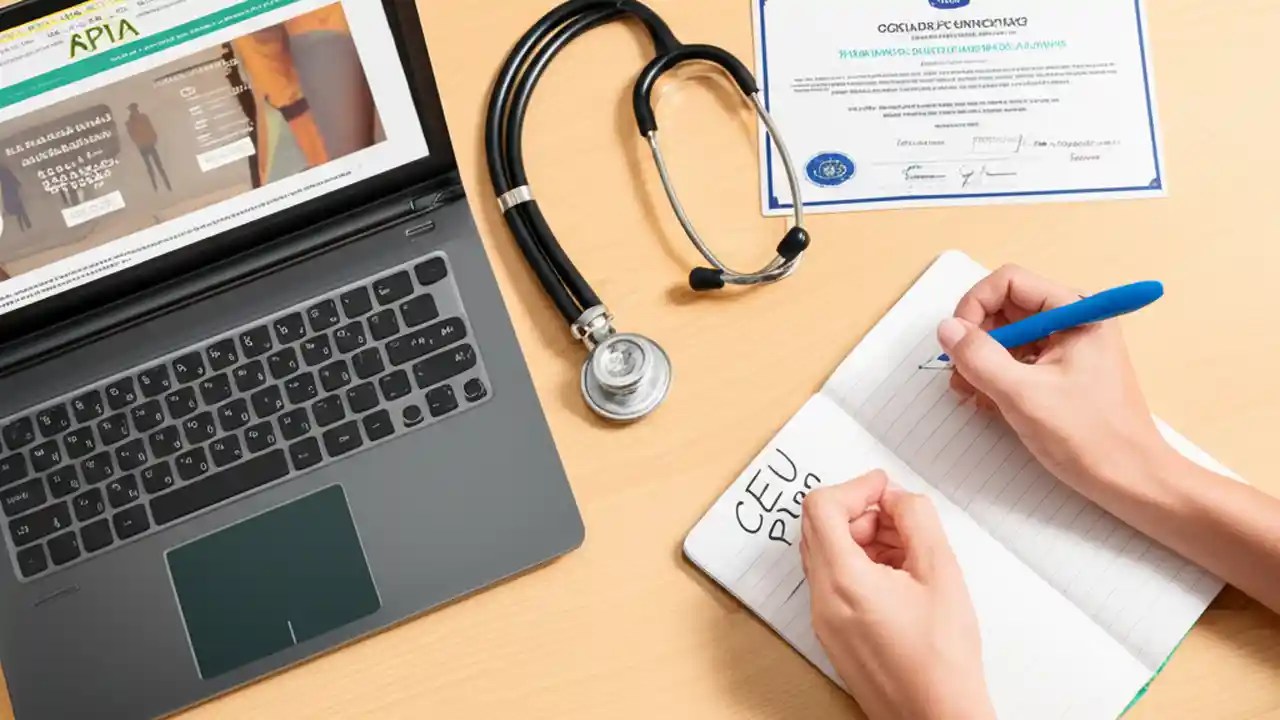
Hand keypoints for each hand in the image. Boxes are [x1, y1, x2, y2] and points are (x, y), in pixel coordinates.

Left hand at [800, 472, 994, 719]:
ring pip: (828, 555)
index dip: (855, 487)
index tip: (883, 487)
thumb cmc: (942, 661)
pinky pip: (835, 583)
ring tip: (909, 551)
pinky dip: (860, 565)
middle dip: (860, 512)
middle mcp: (822, 600)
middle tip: (902, 518)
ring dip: (862, 538)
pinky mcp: (834, 634)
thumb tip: (898, 497)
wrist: (936, 718)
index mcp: (842, 581)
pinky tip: (901, 577)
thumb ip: (918, 520)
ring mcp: (824, 620)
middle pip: (820, 529)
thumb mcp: (941, 572)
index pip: (821, 508)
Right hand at [938, 265, 1171, 497]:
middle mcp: (1072, 320)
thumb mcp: (1024, 395)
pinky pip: (1017, 359)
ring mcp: (1066, 347)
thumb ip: (979, 357)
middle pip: (1005, 308)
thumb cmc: (1090, 437)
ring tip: (971, 393)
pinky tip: (988, 403)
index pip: (1009, 283)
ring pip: (1006, 336)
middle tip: (960, 374)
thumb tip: (946, 328)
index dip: (975, 306)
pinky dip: (996, 377)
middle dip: (976, 338)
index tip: (958, 342)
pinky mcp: (1060, 372)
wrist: (1130, 480)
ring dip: (981, 361)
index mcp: (1076, 312)